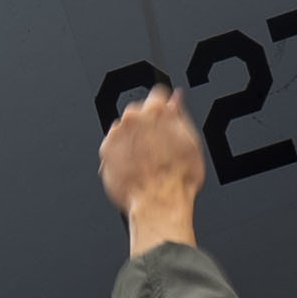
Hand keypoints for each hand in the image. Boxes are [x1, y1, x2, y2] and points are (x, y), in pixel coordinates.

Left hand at [101, 86, 207, 253]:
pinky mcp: (105, 151)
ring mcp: (117, 134)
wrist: (158, 203)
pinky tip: (136, 168)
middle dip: (147, 126)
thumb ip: (179, 116)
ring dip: (133, 141)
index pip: (158, 94)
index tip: (166, 116)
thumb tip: (175, 101)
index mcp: (156, 111)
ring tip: (148, 162)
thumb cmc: (178, 178)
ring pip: (125, 131)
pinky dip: (122, 155)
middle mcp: (133, 118)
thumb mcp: (191, 142)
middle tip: (160, 148)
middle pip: (139, 113)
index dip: (164, 106)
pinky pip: (114, 147)